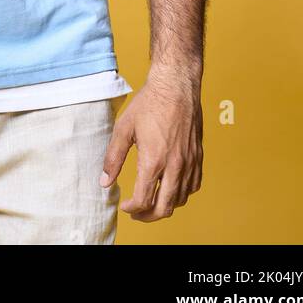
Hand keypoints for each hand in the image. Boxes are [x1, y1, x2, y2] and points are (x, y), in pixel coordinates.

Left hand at [99, 65, 203, 220]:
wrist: (176, 85)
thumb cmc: (150, 103)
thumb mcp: (124, 128)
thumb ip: (113, 157)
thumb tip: (105, 181)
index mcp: (154, 160)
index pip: (143, 200)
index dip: (131, 209)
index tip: (125, 205)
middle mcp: (174, 166)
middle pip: (164, 208)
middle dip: (148, 216)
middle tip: (137, 212)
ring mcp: (189, 162)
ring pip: (180, 200)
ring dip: (165, 206)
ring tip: (152, 201)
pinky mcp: (198, 156)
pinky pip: (194, 186)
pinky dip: (182, 193)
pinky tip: (171, 187)